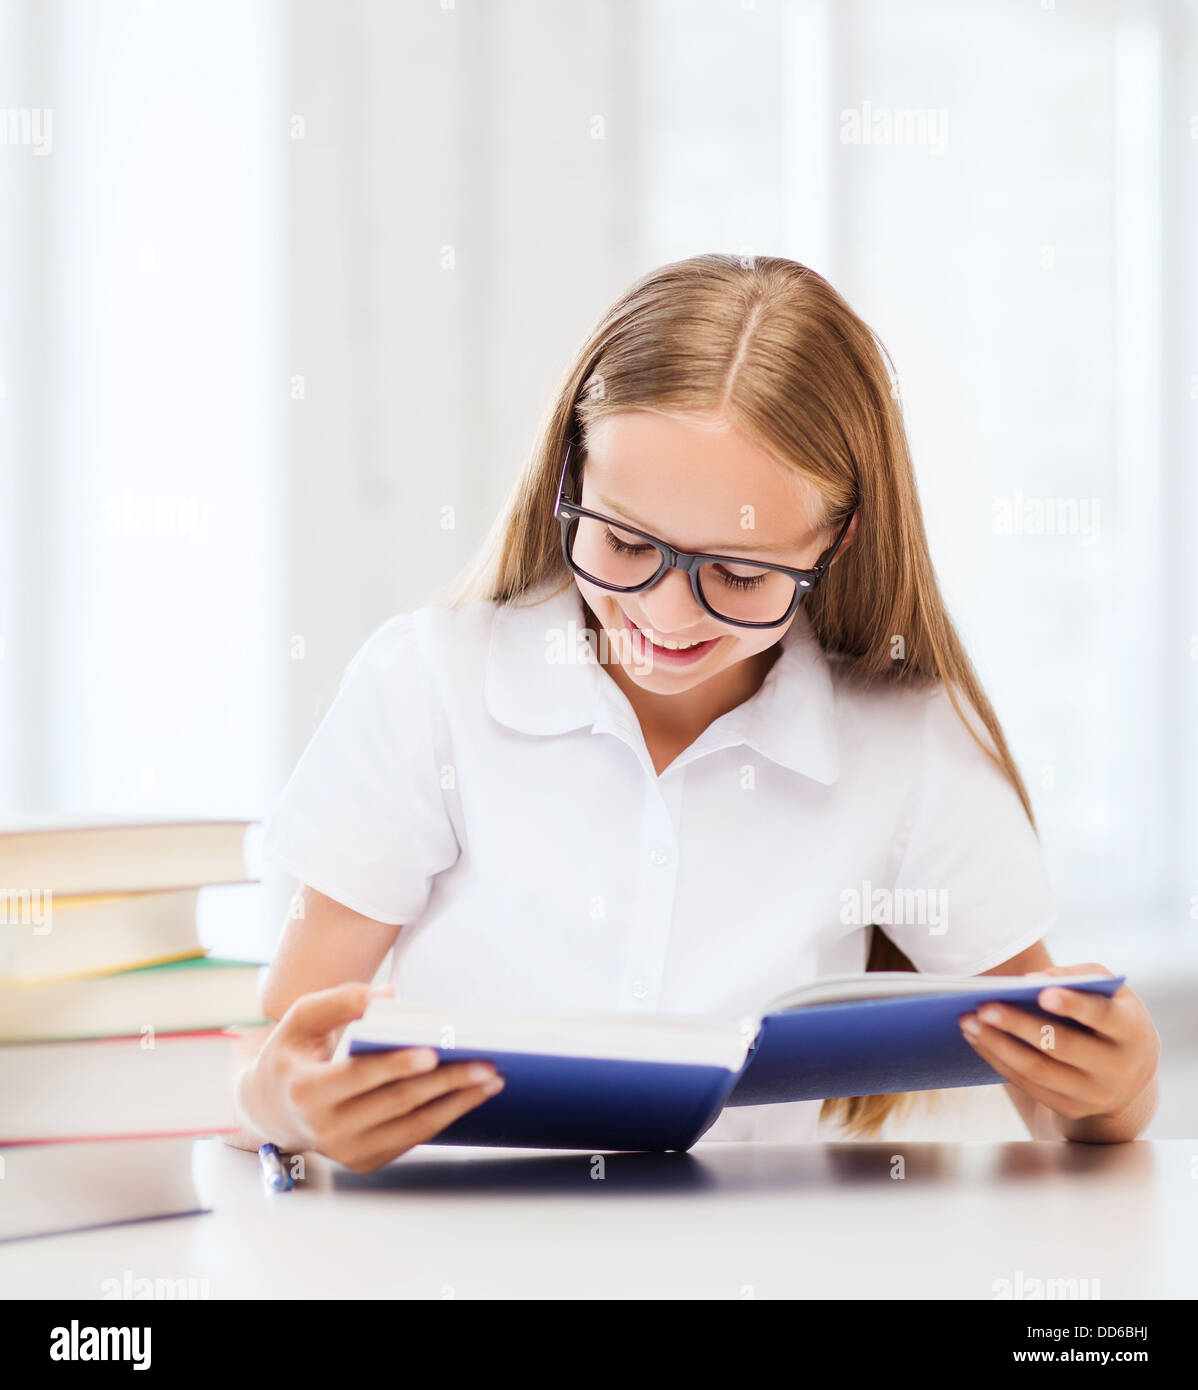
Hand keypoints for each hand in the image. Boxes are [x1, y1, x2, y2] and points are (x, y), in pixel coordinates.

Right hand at [237, 981, 504, 1172]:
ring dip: (456, 1104)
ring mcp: (347, 1151)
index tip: (433, 1053)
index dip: (396, 1066)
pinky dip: (444, 1117)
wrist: (272, 1110)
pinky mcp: (365, 1161)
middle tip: (485, 1064)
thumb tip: (387, 995)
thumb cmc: (292, 1054)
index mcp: (307, 1091)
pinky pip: (411, 1138)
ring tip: (491, 1080)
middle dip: (445, 1083)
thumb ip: (339, 1000)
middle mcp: (325, 1129)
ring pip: (412, 1127)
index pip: (359, 1078)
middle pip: (396, 1103)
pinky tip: (471, 1096)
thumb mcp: (300, 1019)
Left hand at [957, 963, 1158, 1125]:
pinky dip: (999, 1061)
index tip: (1042, 993)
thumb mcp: (1106, 990)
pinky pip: (1029, 1085)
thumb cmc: (1109, 1013)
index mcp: (1132, 1030)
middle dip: (1018, 1025)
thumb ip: (1074, 977)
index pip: (1102, 1016)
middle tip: (984, 1007)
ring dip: (998, 1046)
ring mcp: (1095, 1094)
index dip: (1073, 1005)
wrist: (1130, 1069)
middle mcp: (1119, 1068)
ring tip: (968, 1022)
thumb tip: (1029, 981)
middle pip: (1062, 1046)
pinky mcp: (1072, 1108)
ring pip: (1039, 1071)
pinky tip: (977, 1040)